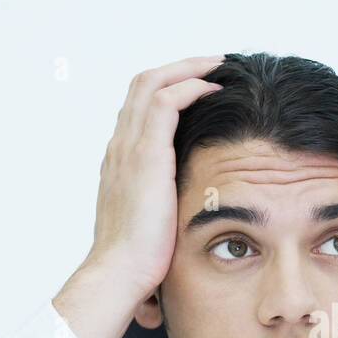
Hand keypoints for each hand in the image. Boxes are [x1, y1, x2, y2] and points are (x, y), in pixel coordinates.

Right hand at [88, 54, 227, 293]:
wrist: (120, 273)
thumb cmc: (140, 262)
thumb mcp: (155, 226)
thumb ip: (166, 210)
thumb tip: (188, 221)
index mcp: (121, 163)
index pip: (139, 110)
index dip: (168, 91)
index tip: (198, 87)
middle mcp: (120, 147)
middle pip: (141, 85)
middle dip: (178, 68)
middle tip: (213, 65)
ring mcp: (128, 147)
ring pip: (151, 83)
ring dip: (187, 68)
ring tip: (218, 66)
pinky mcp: (145, 153)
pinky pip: (165, 100)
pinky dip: (189, 86)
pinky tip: (213, 88)